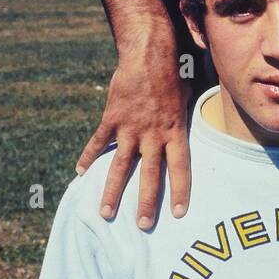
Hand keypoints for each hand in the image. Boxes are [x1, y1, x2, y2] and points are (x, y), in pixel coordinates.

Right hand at [75, 18, 191, 228]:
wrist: (148, 52)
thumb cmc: (173, 73)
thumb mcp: (188, 98)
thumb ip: (185, 120)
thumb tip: (197, 130)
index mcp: (174, 131)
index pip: (181, 167)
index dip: (180, 190)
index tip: (179, 213)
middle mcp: (153, 134)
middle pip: (150, 174)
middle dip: (147, 202)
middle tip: (144, 226)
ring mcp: (130, 128)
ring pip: (120, 166)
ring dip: (113, 192)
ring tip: (106, 214)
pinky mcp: (112, 118)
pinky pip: (99, 142)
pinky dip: (89, 157)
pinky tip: (81, 173)